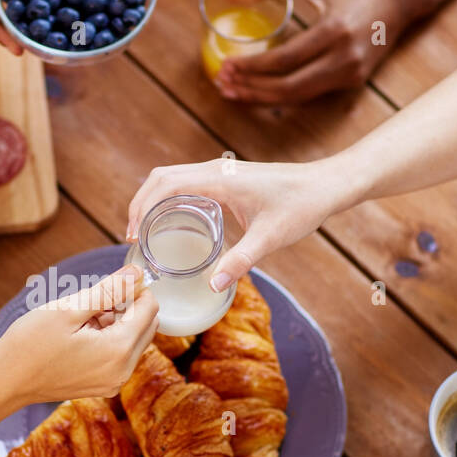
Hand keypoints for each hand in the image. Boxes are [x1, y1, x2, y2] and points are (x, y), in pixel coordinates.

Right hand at [0, 265, 159, 402]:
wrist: (3, 382)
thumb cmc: (29, 344)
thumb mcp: (70, 309)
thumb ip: (109, 290)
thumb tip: (137, 273)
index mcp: (118, 351)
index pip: (150, 309)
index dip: (135, 289)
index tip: (112, 281)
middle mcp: (123, 371)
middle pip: (146, 326)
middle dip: (127, 307)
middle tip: (93, 301)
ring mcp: (113, 382)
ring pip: (132, 340)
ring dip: (116, 322)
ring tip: (81, 318)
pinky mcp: (102, 386)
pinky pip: (119, 355)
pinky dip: (107, 338)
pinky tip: (80, 333)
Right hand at [127, 158, 350, 291]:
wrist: (325, 185)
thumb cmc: (301, 206)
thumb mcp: (269, 238)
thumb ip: (240, 261)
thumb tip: (211, 286)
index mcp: (219, 179)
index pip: (165, 185)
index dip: (141, 207)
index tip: (131, 235)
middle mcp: (215, 170)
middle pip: (160, 177)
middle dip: (139, 204)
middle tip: (131, 237)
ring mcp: (221, 171)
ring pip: (172, 177)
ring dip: (152, 199)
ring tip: (144, 231)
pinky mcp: (227, 177)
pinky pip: (187, 181)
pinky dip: (169, 197)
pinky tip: (172, 222)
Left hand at [216, 0, 420, 104]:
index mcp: (336, 30)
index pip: (284, 60)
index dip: (252, 68)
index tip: (226, 66)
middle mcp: (346, 58)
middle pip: (289, 88)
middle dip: (252, 89)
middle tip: (223, 83)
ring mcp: (352, 74)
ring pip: (298, 98)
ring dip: (263, 98)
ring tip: (233, 91)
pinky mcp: (353, 81)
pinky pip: (311, 94)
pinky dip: (282, 96)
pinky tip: (259, 90)